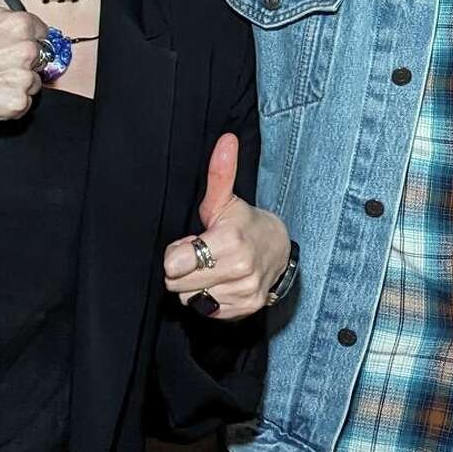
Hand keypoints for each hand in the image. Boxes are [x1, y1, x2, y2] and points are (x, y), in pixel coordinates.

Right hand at [0, 0, 48, 126]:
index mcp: (19, 23)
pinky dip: (9, 102)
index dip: (17, 37)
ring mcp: (22, 79)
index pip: (38, 30)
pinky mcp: (16, 104)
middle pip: (39, 55)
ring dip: (15, 80)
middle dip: (17, 58)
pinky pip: (26, 103)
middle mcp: (27, 50)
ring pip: (34, 79)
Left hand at [163, 133, 290, 320]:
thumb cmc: (243, 222)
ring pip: (191, 300)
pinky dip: (210, 299)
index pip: (174, 265)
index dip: (177, 254)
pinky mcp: (246, 308)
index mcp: (231, 241)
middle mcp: (240, 269)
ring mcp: (245, 292)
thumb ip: (220, 173)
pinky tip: (222, 282)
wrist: (278, 249)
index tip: (193, 243)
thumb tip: (226, 140)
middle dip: (184, 270)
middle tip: (204, 255)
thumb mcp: (225, 199)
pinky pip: (207, 311)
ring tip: (213, 268)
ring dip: (196, 285)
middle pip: (178, 285)